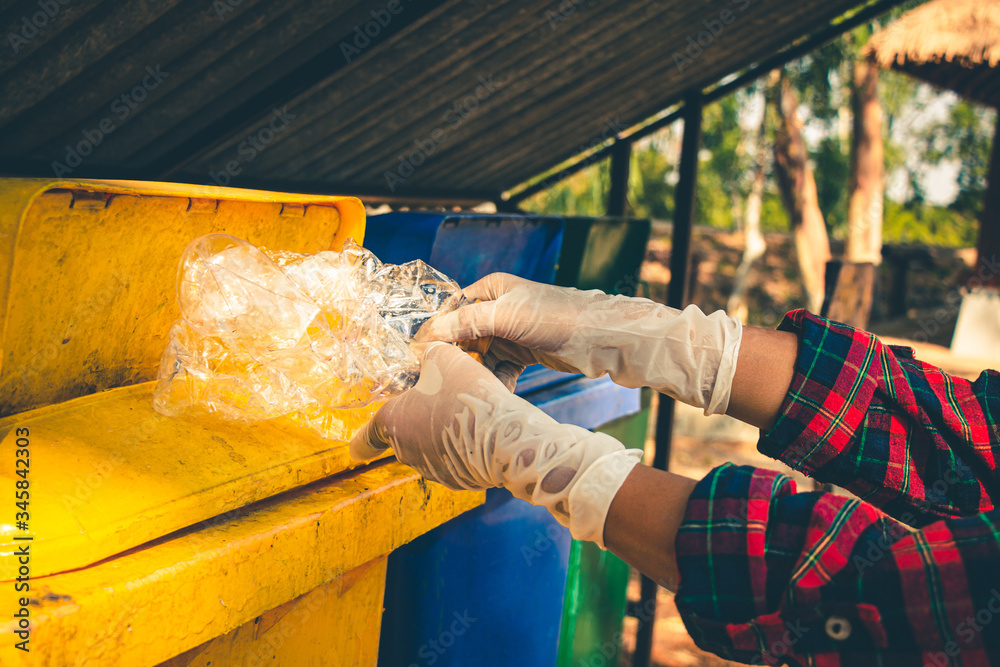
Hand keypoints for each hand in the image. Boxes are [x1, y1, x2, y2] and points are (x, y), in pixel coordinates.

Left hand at [349, 342, 640, 546]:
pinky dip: (461, 449)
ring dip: (439, 436)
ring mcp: (432, 469)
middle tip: (436, 404)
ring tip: (464, 414)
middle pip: (401, 439)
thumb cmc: (467, 394)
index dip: (361, 441)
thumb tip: (427, 354)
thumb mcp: (444, 358)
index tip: (356, 448)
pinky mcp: (457, 480)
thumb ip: (428, 356)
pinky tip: (479, 431)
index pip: (365, 439)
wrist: (503, 435)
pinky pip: (453, 461)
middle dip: (415, 424)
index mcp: (393, 422)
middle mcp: (406, 451)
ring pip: (429, 450)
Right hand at [415, 273, 742, 414]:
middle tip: (443, 381)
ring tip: (473, 391)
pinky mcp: (523, 350)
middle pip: (463, 335)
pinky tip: (500, 393)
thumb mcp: (508, 317)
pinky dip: (498, 381)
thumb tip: (430, 334)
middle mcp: (498, 307)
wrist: (604, 337)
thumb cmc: (559, 317)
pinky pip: (500, 368)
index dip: (436, 334)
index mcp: (491, 289)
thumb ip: (468, 323)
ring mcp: (511, 330)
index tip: (421, 359)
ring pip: (481, 355)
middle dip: (456, 358)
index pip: (451, 310)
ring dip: (478, 373)